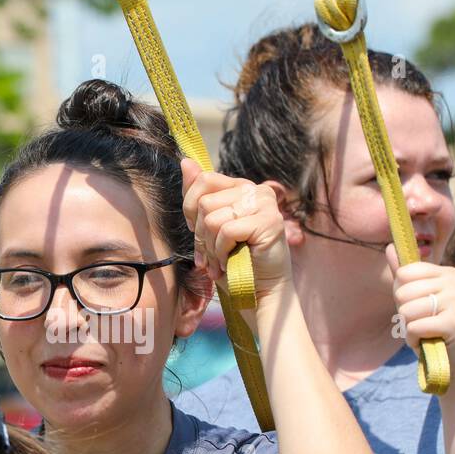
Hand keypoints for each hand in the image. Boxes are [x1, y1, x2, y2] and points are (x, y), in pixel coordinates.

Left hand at [180, 159, 290, 313]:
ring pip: (212, 218)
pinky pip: (226, 231)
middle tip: (212, 256)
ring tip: (222, 261)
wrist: (259, 292)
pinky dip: (223, 252)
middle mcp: (255, 190)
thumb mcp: (208, 228)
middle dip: (201, 236)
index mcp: (240, 187)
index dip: (191, 210)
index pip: (203, 180)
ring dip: (212, 247)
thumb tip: (185, 161)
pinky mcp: (269, 221)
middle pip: (204, 202)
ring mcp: (264, 203)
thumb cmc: (234, 263)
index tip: (199, 233)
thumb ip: (198, 196)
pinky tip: (232, 261)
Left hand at [385, 245, 454, 379]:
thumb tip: (390, 246)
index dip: (402, 295)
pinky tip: (426, 342)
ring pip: (407, 310)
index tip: (417, 306)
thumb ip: (403, 274)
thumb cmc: (430, 328)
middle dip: (404, 313)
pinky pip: (415, 327)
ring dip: (409, 328)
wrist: (452, 363)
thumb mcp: (414, 299)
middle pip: (403, 292)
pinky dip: (413, 339)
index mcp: (447, 273)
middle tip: (422, 322)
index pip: (405, 274)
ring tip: (425, 332)